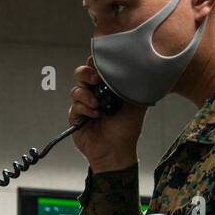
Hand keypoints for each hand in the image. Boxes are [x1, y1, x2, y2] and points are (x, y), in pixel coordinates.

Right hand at [68, 58, 148, 172]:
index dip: (97, 63)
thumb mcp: (136, 104)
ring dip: (86, 95)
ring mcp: (84, 105)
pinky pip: (75, 106)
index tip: (103, 64)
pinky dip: (85, 109)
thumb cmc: (127, 129)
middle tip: (96, 79)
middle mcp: (94, 93)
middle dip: (86, 73)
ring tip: (97, 105)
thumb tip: (138, 69)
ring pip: (76, 90)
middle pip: (82, 74)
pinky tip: (95, 115)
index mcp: (107, 87)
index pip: (98, 68)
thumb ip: (134, 86)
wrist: (117, 151)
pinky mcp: (76, 117)